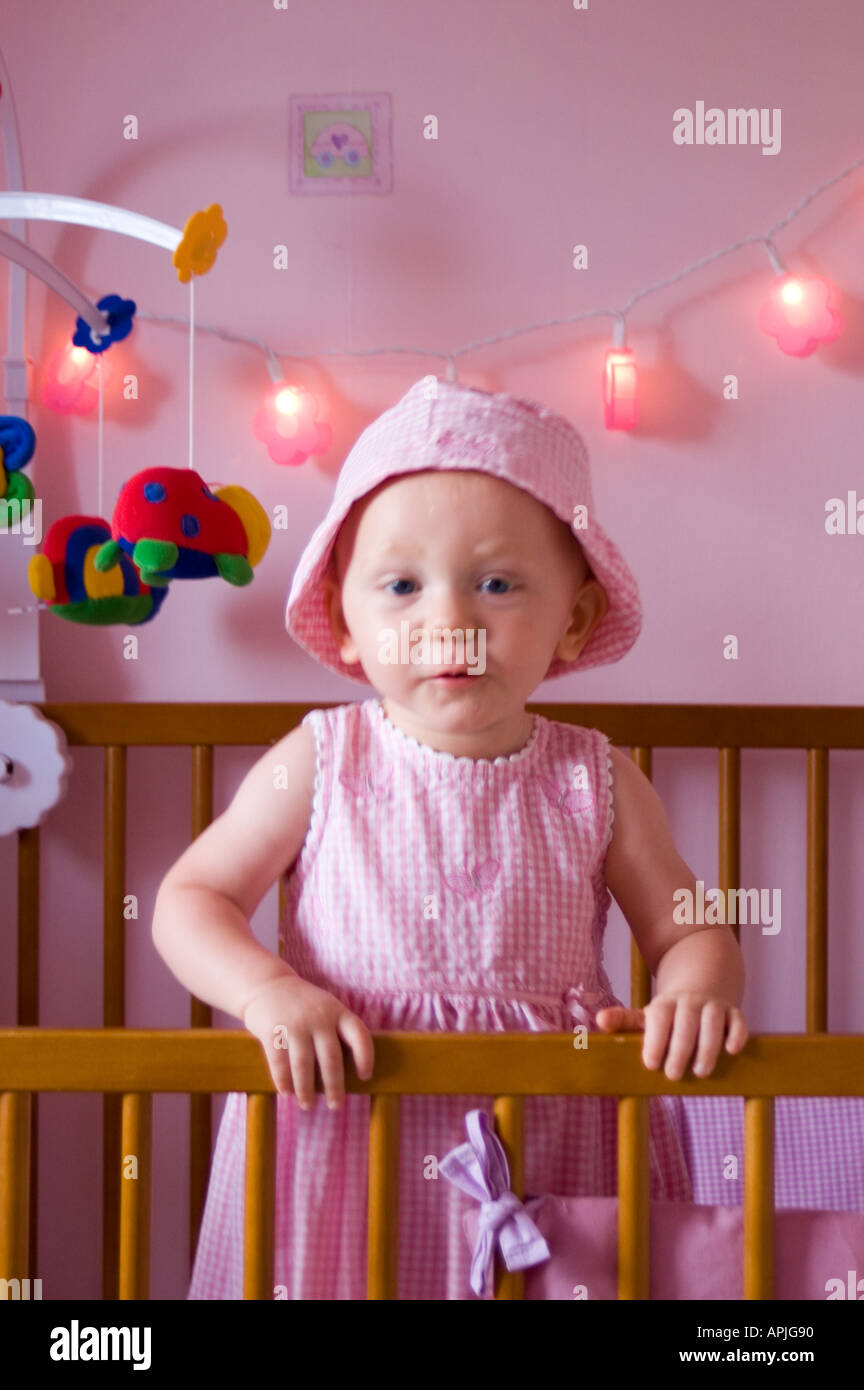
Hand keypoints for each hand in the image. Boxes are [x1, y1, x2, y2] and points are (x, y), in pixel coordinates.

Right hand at [241, 974, 373, 1109]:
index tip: (365, 1076)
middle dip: (335, 1087)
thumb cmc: (302, 1004)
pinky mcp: (272, 1031)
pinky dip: (284, 1081)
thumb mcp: (326, 1007)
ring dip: (306, 1090)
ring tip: (307, 1105)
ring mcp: (294, 1023)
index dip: (365, 1057)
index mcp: (337, 1011)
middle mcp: (318, 1017)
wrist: (266, 985)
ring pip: (304, 1066)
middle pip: (331, 1059)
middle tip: (336, 1106)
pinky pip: (279, 1063)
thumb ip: (337, 1031)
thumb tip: (346, 1073)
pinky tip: (287, 1092)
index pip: (359, 1035)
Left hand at [595, 994, 748, 1079]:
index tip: (650, 1064)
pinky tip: (732, 1051)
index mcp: (665, 1004)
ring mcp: (713, 1006)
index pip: (660, 1017)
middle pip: (686, 1021)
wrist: (702, 982)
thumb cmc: (670, 1012)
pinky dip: (737, 1034)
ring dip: (708, 1046)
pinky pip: (738, 1020)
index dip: (655, 1039)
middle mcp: (690, 1002)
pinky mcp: (733, 1012)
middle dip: (680, 1049)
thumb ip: (625, 1020)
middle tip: (673, 1075)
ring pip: (713, 1021)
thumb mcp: (647, 1015)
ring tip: (701, 1071)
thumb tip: (600, 1020)